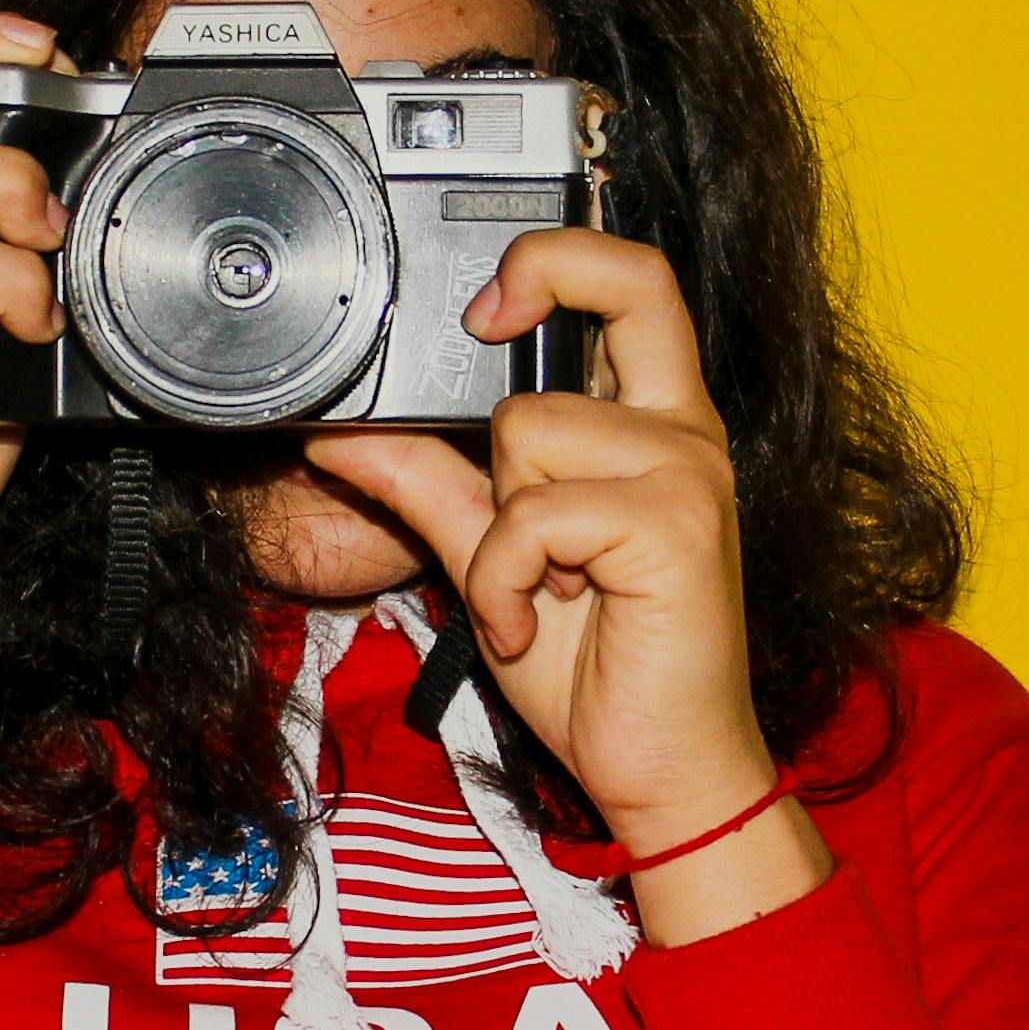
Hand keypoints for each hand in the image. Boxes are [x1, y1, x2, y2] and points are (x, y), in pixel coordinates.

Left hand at [298, 231, 833, 934]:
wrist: (662, 771)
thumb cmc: (599, 670)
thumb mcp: (492, 559)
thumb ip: (429, 486)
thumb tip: (340, 437)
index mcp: (654, 424)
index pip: (635, 283)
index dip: (558, 258)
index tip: (483, 307)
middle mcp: (684, 431)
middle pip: (631, 281)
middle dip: (542, 277)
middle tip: (482, 327)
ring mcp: (688, 472)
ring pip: (529, 427)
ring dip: (496, 526)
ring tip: (532, 591)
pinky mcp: (676, 525)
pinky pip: (533, 513)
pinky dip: (504, 578)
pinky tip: (532, 622)